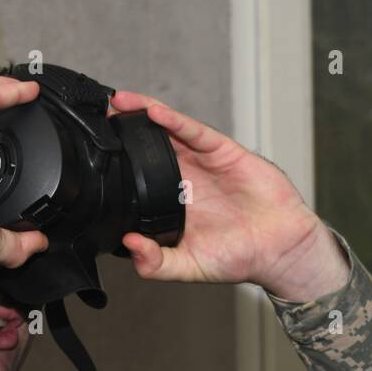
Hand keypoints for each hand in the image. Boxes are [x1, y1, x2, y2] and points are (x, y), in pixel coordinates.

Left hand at [109, 90, 348, 301]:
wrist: (280, 248)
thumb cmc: (240, 258)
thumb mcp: (189, 268)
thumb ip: (156, 264)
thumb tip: (128, 246)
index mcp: (173, 204)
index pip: (138, 179)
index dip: (117, 166)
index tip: (91, 157)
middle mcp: (185, 180)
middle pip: (147, 149)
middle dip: (122, 132)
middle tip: (95, 118)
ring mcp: (202, 164)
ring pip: (166, 133)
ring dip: (142, 115)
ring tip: (115, 103)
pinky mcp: (222, 152)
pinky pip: (193, 131)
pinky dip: (173, 120)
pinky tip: (152, 112)